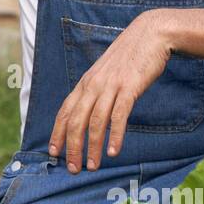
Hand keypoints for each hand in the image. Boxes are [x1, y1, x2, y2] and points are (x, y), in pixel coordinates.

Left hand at [49, 10, 174, 171]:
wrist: (150, 35)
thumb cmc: (129, 58)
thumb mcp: (106, 74)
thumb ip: (97, 92)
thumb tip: (91, 114)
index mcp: (85, 83)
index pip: (64, 112)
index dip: (57, 134)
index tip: (53, 153)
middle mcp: (93, 85)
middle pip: (76, 121)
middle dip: (72, 147)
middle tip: (72, 169)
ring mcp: (110, 86)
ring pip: (95, 122)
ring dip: (92, 147)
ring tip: (92, 166)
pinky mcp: (129, 87)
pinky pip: (118, 115)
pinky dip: (115, 135)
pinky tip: (112, 151)